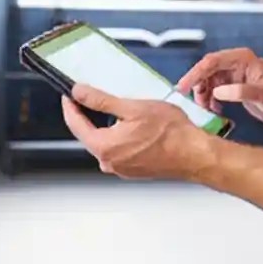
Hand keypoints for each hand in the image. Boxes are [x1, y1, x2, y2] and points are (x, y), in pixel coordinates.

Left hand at [61, 83, 214, 180]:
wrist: (194, 154)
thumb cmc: (170, 133)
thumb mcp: (132, 108)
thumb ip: (101, 101)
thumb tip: (79, 93)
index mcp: (104, 147)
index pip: (76, 124)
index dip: (70, 106)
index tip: (68, 95)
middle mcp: (109, 162)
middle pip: (88, 135)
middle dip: (87, 115)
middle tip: (88, 97)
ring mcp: (121, 168)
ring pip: (104, 142)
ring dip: (104, 126)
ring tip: (114, 109)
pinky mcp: (133, 170)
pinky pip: (117, 150)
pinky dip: (118, 136)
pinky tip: (130, 125)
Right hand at [177, 48, 262, 129]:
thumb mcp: (262, 95)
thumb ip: (240, 92)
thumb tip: (217, 92)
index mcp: (241, 59)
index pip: (212, 62)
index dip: (195, 73)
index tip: (183, 87)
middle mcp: (234, 64)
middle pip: (207, 70)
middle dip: (198, 86)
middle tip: (194, 102)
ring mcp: (233, 75)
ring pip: (208, 81)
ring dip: (203, 94)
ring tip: (206, 108)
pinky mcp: (232, 87)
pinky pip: (214, 90)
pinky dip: (210, 99)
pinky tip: (214, 109)